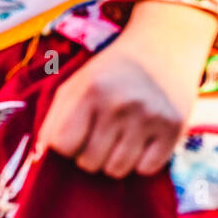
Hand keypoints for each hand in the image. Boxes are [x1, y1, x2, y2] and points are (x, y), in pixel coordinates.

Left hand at [37, 1, 217, 177]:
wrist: (163, 46)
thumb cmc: (112, 72)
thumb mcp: (77, 84)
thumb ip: (55, 120)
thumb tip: (43, 159)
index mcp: (90, 91)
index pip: (62, 146)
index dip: (67, 145)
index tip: (79, 132)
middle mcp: (120, 104)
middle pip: (89, 163)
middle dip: (92, 154)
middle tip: (104, 134)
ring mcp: (150, 117)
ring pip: (117, 170)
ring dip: (116, 160)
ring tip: (122, 138)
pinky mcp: (174, 128)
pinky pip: (147, 169)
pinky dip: (142, 162)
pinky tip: (144, 141)